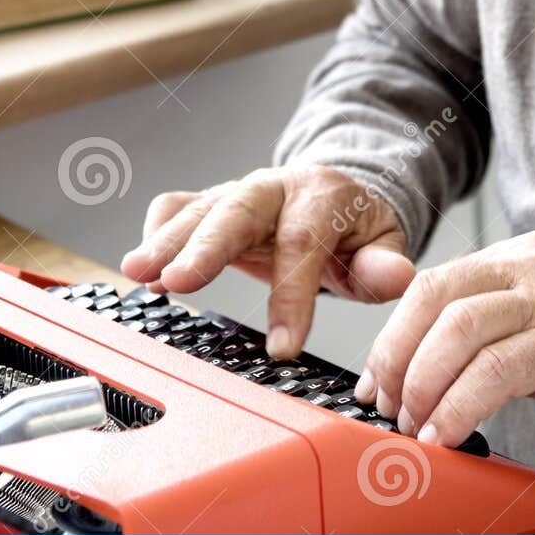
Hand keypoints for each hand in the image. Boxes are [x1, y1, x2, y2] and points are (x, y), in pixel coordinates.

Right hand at [120, 166, 414, 359]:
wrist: (333, 193)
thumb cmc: (354, 230)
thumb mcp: (383, 244)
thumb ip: (384, 265)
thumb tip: (398, 277)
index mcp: (321, 197)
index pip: (302, 244)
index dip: (291, 295)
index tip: (283, 347)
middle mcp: (272, 187)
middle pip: (235, 213)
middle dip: (204, 248)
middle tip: (177, 282)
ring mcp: (236, 192)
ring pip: (197, 210)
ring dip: (165, 242)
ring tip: (137, 272)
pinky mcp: (209, 202)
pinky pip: (177, 207)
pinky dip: (157, 233)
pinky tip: (144, 268)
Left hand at [354, 230, 534, 451]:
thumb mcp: (533, 332)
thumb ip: (481, 337)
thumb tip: (410, 376)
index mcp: (519, 256)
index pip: (433, 283)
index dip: (393, 335)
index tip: (376, 381)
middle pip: (437, 298)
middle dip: (399, 357)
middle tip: (389, 406)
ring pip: (461, 329)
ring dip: (425, 385)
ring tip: (417, 426)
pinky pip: (499, 369)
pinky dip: (461, 405)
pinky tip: (449, 432)